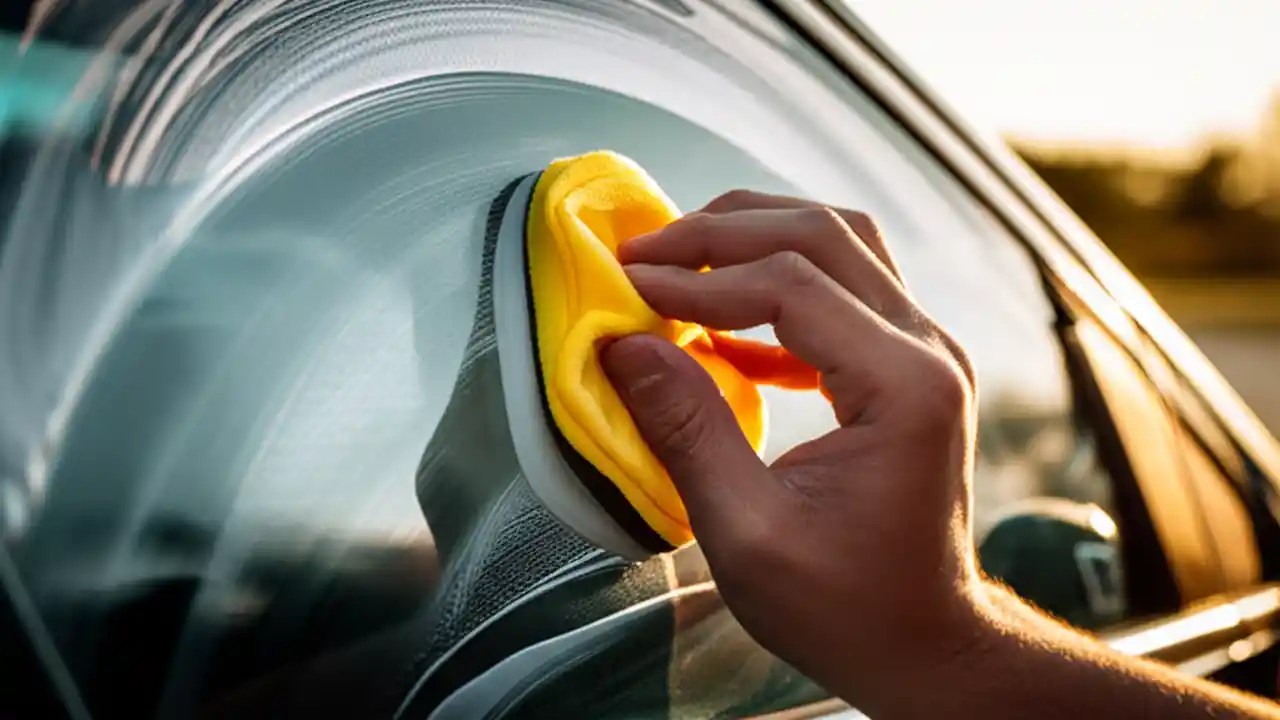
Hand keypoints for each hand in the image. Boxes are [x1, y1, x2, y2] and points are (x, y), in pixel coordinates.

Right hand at [599, 190, 983, 708]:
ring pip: (841, 244)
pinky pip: (844, 288)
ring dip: (756, 237)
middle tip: (643, 248)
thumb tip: (624, 344)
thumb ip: (687, 430)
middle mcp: (929, 351)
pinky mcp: (910, 366)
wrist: (923, 642)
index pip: (793, 285)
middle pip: (824, 236)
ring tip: (679, 257)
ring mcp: (927, 352)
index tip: (629, 284)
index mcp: (905, 387)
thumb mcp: (747, 533)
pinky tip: (720, 323)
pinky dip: (777, 286)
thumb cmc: (844, 607)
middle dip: (723, 231)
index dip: (701, 276)